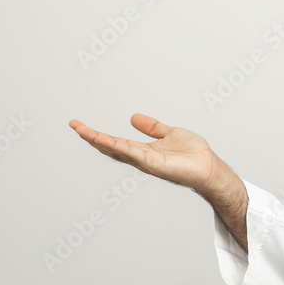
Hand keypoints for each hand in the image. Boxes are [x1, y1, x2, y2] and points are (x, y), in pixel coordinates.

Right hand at [69, 113, 220, 193]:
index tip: (81, 126)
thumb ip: (152, 127)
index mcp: (142, 151)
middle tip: (74, 125)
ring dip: (98, 140)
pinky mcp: (154, 164)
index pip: (115, 142)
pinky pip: (132, 153)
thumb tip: (133, 117)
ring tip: (82, 130)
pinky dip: (118, 147)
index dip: (98, 135)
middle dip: (91, 137)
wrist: (209, 166)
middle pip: (110, 148)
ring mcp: (145, 162)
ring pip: (117, 150)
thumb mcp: (169, 133)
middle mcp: (140, 158)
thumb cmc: (192, 154)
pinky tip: (104, 140)